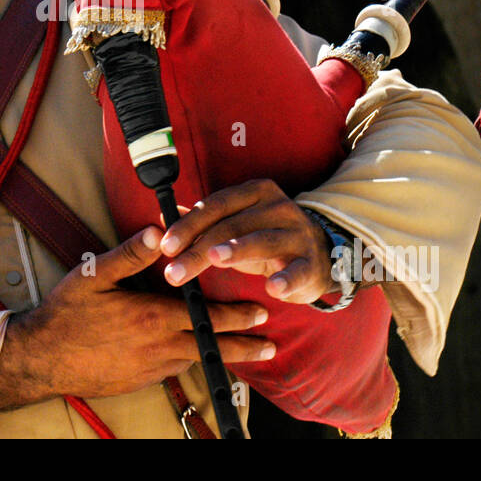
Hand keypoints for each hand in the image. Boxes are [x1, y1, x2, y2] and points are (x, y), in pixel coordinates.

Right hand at [0, 226, 273, 410]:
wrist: (41, 359)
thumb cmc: (66, 313)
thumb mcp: (95, 275)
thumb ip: (130, 254)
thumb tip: (158, 230)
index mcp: (152, 317)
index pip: (206, 317)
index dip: (237, 317)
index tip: (261, 314)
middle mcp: (158, 347)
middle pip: (211, 348)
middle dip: (243, 346)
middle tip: (269, 346)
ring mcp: (149, 368)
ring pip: (194, 361)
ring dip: (221, 357)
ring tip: (243, 354)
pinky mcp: (139, 381)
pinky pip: (173, 370)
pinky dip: (191, 362)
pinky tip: (193, 356)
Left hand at [158, 179, 334, 304]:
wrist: (319, 254)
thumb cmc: (266, 239)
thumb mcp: (235, 226)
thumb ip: (202, 222)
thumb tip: (161, 219)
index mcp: (255, 193)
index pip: (216, 205)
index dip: (189, 225)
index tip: (165, 246)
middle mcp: (278, 207)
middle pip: (232, 226)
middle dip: (200, 249)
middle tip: (174, 272)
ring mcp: (297, 233)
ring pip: (262, 241)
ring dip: (237, 250)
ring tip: (215, 259)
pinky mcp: (311, 262)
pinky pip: (297, 270)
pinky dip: (285, 279)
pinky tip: (272, 288)